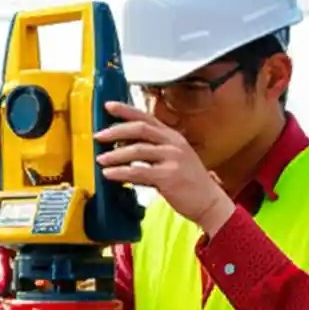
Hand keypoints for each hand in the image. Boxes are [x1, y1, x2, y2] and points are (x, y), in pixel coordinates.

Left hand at [94, 101, 234, 235]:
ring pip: (136, 150)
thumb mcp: (175, 160)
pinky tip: (109, 174)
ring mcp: (172, 159)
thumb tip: (125, 148)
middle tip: (99, 136)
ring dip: (114, 155)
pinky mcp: (168, 176)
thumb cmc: (191, 184)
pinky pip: (138, 171)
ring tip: (101, 159)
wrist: (209, 203)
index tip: (108, 106)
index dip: (126, 110)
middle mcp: (174, 144)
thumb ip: (154, 151)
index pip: (147, 117)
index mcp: (174, 137)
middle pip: (139, 128)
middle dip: (115, 131)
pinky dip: (120, 172)